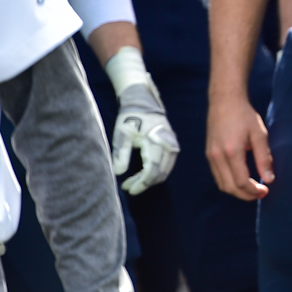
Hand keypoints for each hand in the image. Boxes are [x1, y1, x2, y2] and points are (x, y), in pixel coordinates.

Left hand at [112, 80, 178, 194]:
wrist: (142, 101)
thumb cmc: (130, 118)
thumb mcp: (122, 134)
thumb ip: (120, 154)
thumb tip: (119, 173)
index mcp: (155, 142)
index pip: (152, 170)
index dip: (141, 183)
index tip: (129, 189)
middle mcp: (168, 144)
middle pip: (160, 173)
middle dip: (144, 182)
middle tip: (128, 185)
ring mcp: (172, 144)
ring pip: (166, 170)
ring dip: (151, 179)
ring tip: (134, 180)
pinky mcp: (172, 144)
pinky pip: (168, 164)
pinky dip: (157, 171)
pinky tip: (144, 172)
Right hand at [205, 93, 272, 199]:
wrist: (225, 101)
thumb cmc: (244, 115)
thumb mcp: (259, 135)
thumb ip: (264, 158)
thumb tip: (269, 179)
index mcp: (231, 152)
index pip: (241, 182)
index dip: (253, 191)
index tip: (266, 190)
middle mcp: (217, 157)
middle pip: (230, 187)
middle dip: (246, 195)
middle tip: (261, 193)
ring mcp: (210, 156)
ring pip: (222, 184)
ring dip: (237, 191)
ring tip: (252, 188)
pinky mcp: (209, 154)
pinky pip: (218, 175)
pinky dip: (229, 182)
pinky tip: (241, 179)